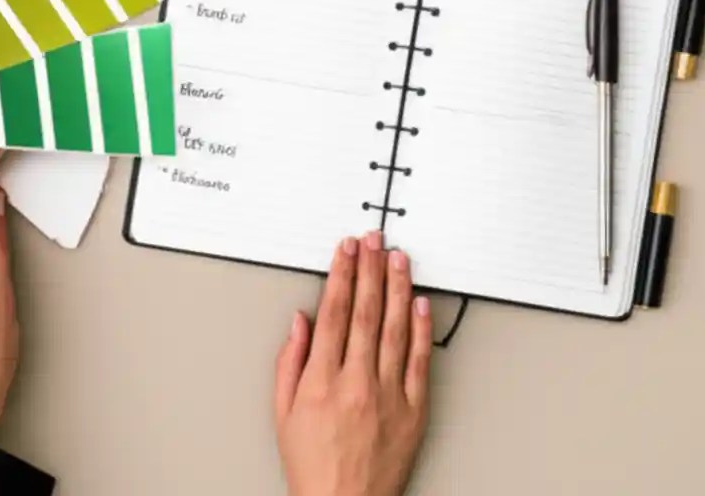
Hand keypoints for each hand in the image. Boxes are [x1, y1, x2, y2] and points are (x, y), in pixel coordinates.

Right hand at [275, 231, 432, 495]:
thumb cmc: (312, 464)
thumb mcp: (283, 412)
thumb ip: (291, 361)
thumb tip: (301, 322)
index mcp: (322, 381)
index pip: (335, 313)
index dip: (341, 276)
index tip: (346, 251)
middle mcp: (357, 383)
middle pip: (367, 313)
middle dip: (370, 270)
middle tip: (373, 241)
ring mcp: (389, 395)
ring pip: (395, 329)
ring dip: (397, 288)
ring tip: (399, 259)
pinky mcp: (414, 410)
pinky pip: (420, 361)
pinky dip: (421, 329)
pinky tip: (421, 303)